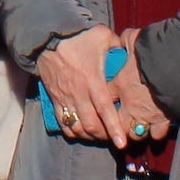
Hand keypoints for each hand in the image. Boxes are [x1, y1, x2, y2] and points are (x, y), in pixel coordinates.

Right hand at [35, 27, 128, 143]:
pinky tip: (81, 132)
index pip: (104, 109)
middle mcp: (79, 93)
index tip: (122, 142)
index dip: (114, 127)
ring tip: (99, 136)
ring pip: (77, 127)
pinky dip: (72, 131)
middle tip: (114, 138)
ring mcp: (65, 97)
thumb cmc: (78, 36)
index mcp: (92, 80)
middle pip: (91, 124)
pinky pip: (62, 122)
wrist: (49, 36)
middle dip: (103, 136)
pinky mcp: (55, 98)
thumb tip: (130, 54)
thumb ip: (118, 46)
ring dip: (89, 136)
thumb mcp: (103, 36)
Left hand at [107, 40, 170, 146]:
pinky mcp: (164, 120)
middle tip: (118, 120)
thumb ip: (127, 40)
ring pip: (133, 133)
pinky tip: (155, 128)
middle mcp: (130, 102)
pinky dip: (155, 133)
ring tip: (135, 126)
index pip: (104, 96)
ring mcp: (146, 114)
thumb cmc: (158, 49)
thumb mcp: (138, 39)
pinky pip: (155, 135)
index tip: (105, 98)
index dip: (103, 98)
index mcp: (122, 82)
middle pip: (115, 122)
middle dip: (116, 123)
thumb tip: (123, 38)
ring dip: (134, 130)